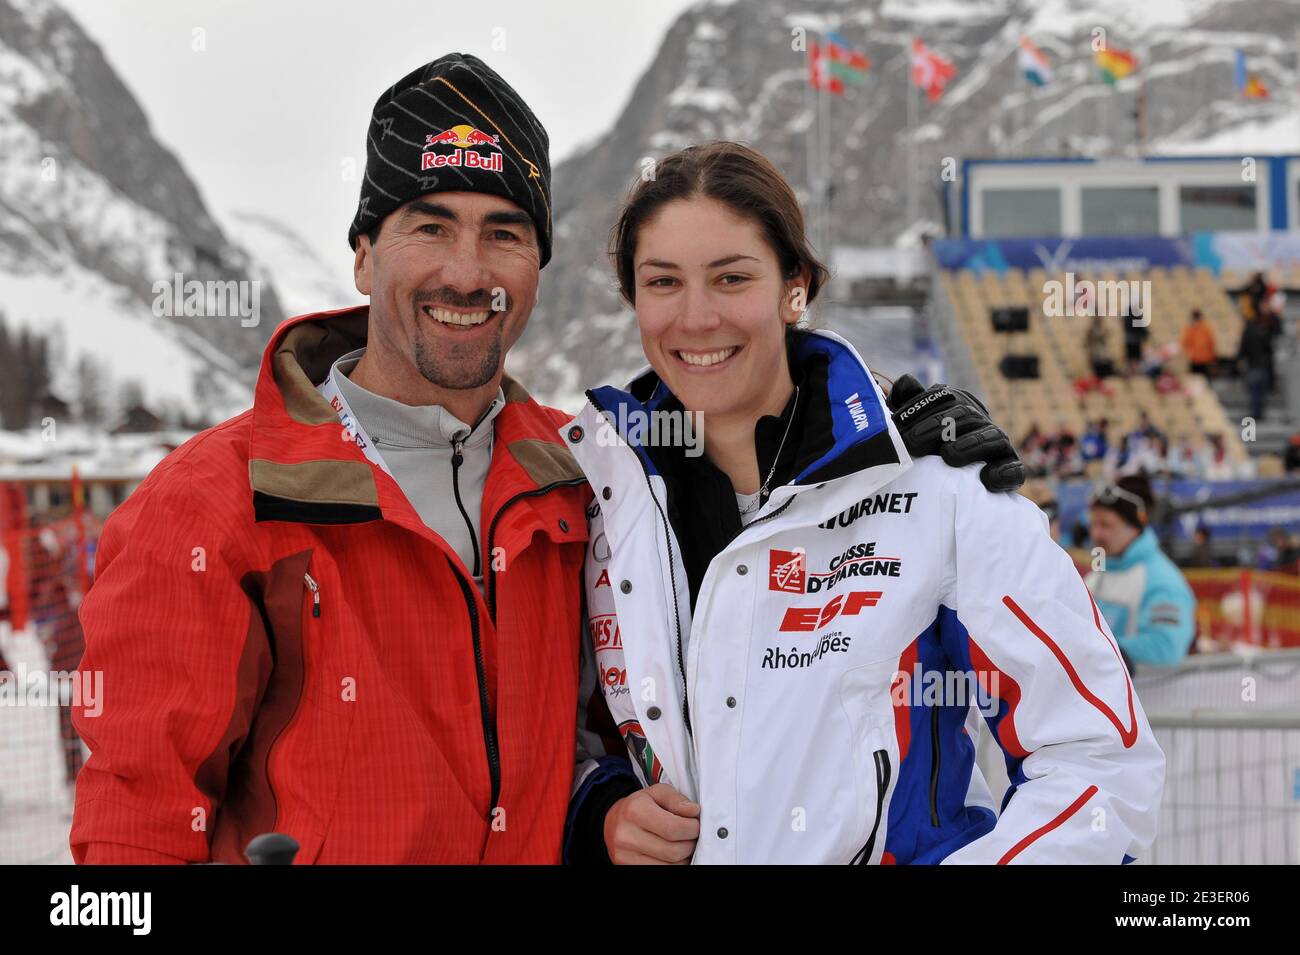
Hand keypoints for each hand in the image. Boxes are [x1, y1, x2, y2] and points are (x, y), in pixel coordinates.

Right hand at [603, 783, 700, 863]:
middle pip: (673, 852)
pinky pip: (661, 873)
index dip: (692, 829)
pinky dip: (673, 865)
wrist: (612, 822)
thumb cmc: (639, 806)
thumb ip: (677, 800)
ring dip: (683, 858)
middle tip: (691, 836)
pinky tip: (673, 855)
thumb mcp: (657, 793)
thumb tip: (694, 811)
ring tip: (682, 845)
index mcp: (635, 811)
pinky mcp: (627, 868)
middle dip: (690, 845)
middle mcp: (626, 836)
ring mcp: (625, 856)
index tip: (695, 825)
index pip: (673, 829)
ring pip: (670, 867)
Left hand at [887, 374, 1025, 492]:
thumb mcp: (915, 430)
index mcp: (959, 408)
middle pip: (966, 416)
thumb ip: (910, 406)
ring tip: (948, 455)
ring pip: (992, 437)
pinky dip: (1004, 472)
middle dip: (937, 426)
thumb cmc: (929, 453)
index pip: (943, 400)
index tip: (896, 425)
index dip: (920, 410)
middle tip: (913, 442)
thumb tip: (905, 381)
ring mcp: (999, 446)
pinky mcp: (1011, 469)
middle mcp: (981, 423)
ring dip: (971, 444)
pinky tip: (986, 479)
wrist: (952, 488)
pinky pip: (1013, 468)